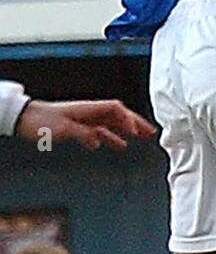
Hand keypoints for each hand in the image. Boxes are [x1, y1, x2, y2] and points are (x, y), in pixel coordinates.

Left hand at [16, 99, 155, 150]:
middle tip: (151, 132)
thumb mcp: (62, 129)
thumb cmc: (42, 120)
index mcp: (88, 109)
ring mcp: (86, 119)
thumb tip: (97, 140)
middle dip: (136, 123)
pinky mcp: (80, 127)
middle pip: (118, 115)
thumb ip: (81, 134)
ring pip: (112, 123)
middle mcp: (90, 112)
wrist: (26, 119)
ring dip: (127, 130)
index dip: (129, 119)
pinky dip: (112, 137)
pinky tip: (117, 145)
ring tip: (141, 137)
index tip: (138, 131)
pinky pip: (101, 131)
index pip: (115, 110)